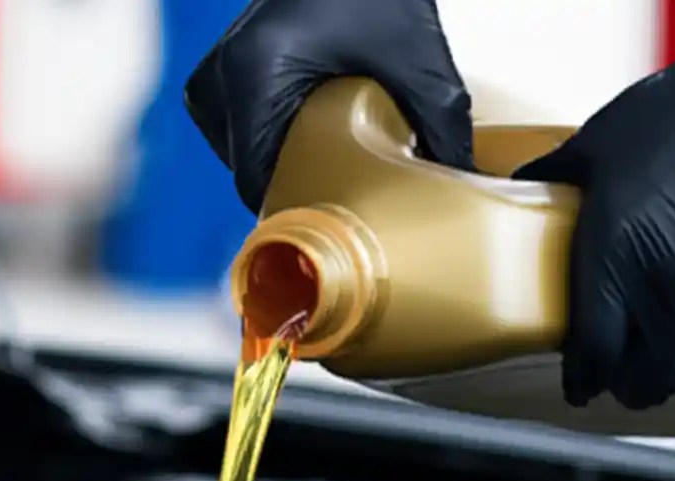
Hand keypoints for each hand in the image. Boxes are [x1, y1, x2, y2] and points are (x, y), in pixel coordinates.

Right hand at [184, 0, 474, 213]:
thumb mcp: (416, 59)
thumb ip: (442, 126)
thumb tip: (462, 187)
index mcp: (253, 75)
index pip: (258, 180)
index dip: (299, 209)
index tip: (340, 226)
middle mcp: (219, 78)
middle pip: (254, 174)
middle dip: (302, 190)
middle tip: (356, 195)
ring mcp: (212, 81)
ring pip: (248, 161)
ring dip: (291, 168)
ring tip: (340, 161)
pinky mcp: (218, 81)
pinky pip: (243, 140)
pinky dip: (278, 146)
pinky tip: (317, 141)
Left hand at [514, 3, 674, 410]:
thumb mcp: (595, 145)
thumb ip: (550, 177)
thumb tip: (516, 187)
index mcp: (615, 258)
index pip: (592, 353)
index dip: (582, 379)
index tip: (578, 385)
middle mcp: (668, 290)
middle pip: (644, 377)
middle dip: (628, 386)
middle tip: (622, 382)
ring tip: (666, 372)